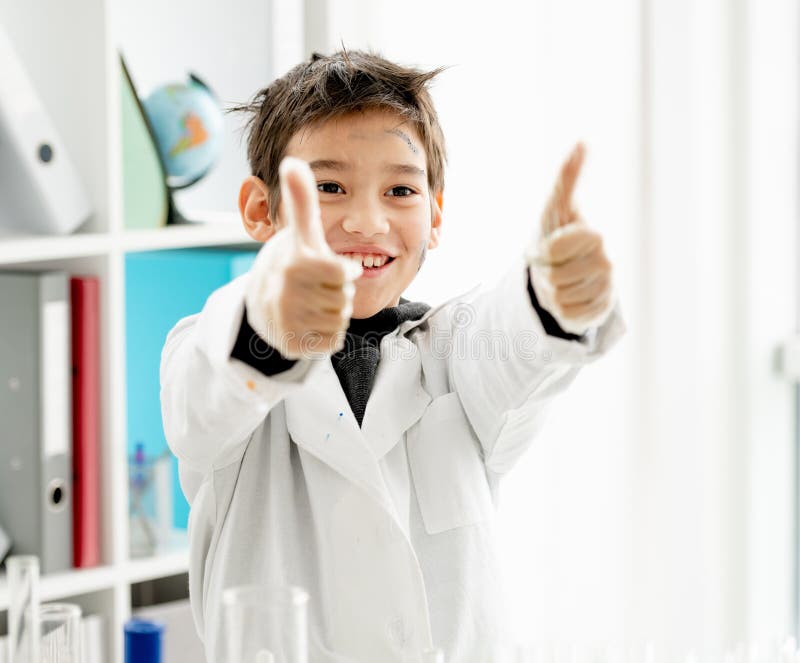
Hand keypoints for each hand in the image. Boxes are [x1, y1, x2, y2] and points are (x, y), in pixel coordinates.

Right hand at [245, 157, 361, 359]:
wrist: (262, 304)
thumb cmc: (292, 263)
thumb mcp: (299, 233)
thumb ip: (302, 200)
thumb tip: (293, 161)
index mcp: (294, 264)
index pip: (343, 272)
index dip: (342, 270)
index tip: (331, 267)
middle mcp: (287, 294)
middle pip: (344, 297)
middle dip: (338, 292)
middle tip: (319, 286)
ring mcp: (289, 322)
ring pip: (340, 320)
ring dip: (334, 312)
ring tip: (314, 303)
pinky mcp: (294, 346)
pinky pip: (333, 340)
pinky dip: (328, 333)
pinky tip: (312, 322)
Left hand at [526, 143, 614, 334]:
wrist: (567, 270)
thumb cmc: (558, 234)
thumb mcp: (556, 206)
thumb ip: (568, 176)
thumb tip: (582, 142)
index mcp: (594, 237)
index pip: (553, 251)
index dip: (543, 252)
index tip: (548, 246)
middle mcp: (606, 263)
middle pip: (555, 277)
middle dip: (545, 273)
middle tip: (552, 266)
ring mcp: (605, 290)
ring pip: (560, 298)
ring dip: (551, 291)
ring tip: (560, 280)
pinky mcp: (599, 312)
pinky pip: (567, 315)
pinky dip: (561, 309)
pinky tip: (568, 296)